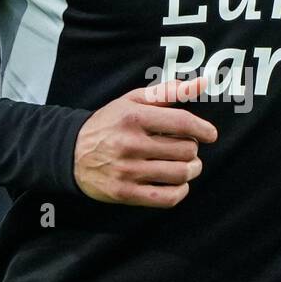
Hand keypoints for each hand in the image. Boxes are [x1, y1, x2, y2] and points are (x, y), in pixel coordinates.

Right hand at [74, 75, 217, 207]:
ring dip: (191, 170)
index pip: (182, 122)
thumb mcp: (133, 101)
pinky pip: (167, 198)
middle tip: (186, 148)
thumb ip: (168, 92)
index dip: (203, 129)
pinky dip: (180, 191)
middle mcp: (130, 144)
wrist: (70, 153)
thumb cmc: (109, 124)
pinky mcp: (125, 193)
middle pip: (185, 150)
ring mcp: (127, 171)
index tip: (210, 134)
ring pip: (180, 174)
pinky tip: (177, 184)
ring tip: (187, 165)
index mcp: (133, 117)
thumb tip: (203, 83)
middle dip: (192, 149)